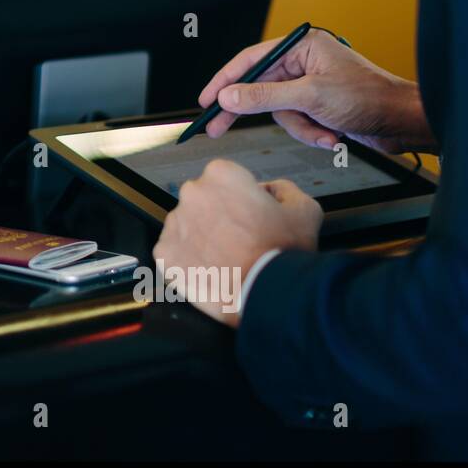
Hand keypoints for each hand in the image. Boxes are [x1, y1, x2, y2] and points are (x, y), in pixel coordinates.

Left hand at [153, 160, 321, 325]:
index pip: (225, 179)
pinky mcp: (163, 252)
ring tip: (225, 259)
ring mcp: (174, 223)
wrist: (264, 293)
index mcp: (221, 175)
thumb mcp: (304, 210)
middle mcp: (192, 193)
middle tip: (238, 240)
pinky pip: (173, 252)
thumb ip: (284, 189)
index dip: (240, 199)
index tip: (249, 217)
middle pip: (202, 201)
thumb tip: (269, 190)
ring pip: (186, 226)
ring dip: (201, 238)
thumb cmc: (282, 252)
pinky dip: (187, 261)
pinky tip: (210, 271)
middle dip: (217, 216)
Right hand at [198, 28, 436, 154]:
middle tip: (218, 127)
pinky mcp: (319, 105)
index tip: (206, 99)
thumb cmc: (369, 99)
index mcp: (302, 47)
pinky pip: (297, 121)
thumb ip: (264, 96)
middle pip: (260, 87)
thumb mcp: (309, 97)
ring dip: (299, 127)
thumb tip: (228, 96)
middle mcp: (305, 62)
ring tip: (321, 132)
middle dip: (250, 110)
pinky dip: (310, 132)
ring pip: (279, 110)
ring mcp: (311, 84)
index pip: (251, 60)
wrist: (404, 122)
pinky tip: (331, 135)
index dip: (224, 80)